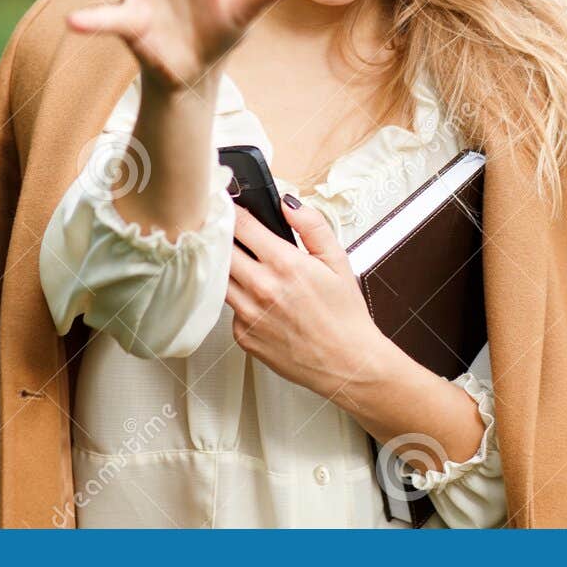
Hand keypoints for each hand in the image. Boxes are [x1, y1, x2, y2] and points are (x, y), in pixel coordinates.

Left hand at [225, 198, 390, 402]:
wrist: (347, 363)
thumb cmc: (345, 315)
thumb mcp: (337, 261)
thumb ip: (312, 225)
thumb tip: (287, 202)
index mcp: (284, 264)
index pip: (242, 225)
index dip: (233, 210)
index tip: (230, 205)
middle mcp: (261, 288)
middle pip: (221, 249)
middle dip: (224, 237)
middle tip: (231, 234)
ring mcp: (249, 314)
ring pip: (219, 278)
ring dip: (227, 268)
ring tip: (246, 267)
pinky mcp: (243, 336)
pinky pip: (229, 309)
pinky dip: (238, 300)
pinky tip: (257, 301)